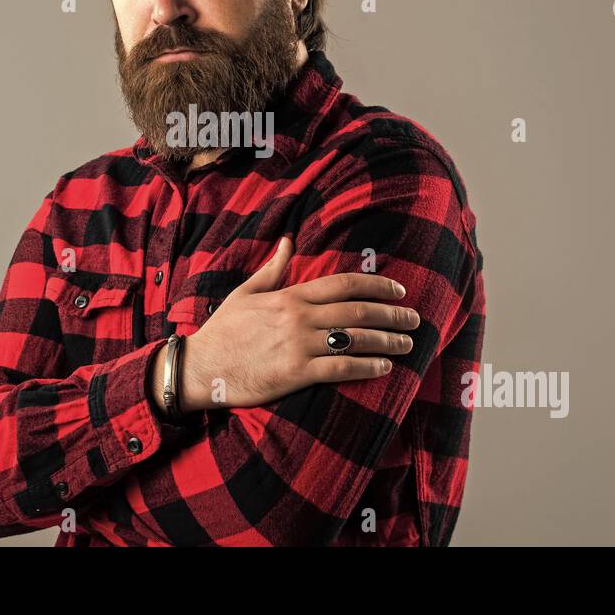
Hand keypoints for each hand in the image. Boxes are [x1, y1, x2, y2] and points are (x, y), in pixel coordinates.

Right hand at [169, 235, 418, 411]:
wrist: (201, 368)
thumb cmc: (223, 331)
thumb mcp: (245, 293)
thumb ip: (272, 269)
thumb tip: (287, 241)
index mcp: (290, 296)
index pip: (343, 284)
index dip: (376, 285)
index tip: (399, 289)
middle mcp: (299, 318)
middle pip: (358, 312)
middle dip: (392, 314)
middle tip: (414, 318)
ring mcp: (298, 345)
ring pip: (355, 340)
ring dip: (387, 341)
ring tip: (407, 343)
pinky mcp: (296, 373)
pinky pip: (340, 368)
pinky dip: (367, 367)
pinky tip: (385, 368)